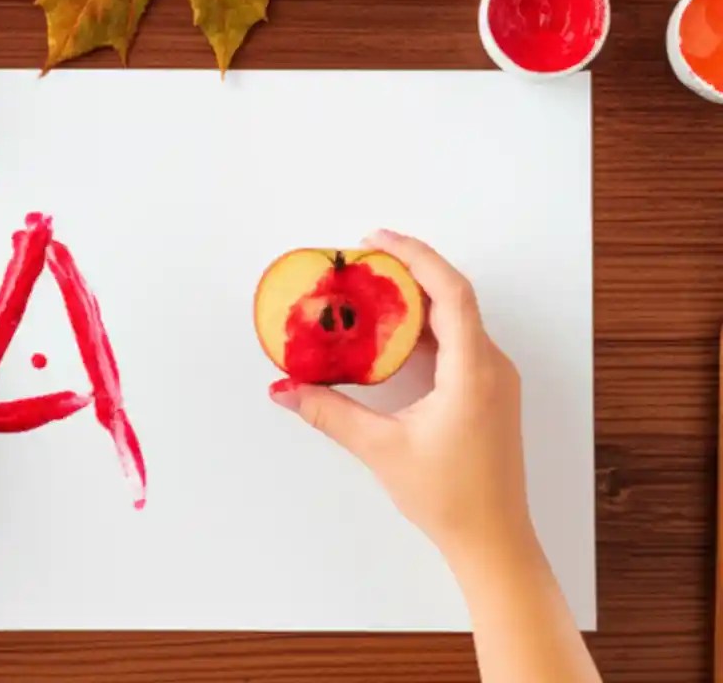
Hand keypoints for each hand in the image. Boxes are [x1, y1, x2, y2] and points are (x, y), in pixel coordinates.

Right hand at [269, 230, 528, 556]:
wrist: (493, 539)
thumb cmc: (448, 497)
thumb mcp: (381, 450)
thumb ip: (331, 413)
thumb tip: (286, 390)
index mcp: (473, 372)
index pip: (450, 292)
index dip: (415, 257)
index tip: (377, 241)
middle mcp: (492, 367)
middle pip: (453, 298)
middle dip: (409, 272)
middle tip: (363, 261)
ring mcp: (495, 380)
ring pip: (457, 320)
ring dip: (417, 300)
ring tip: (372, 290)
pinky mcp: (489, 394)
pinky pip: (459, 343)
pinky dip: (426, 328)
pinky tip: (393, 335)